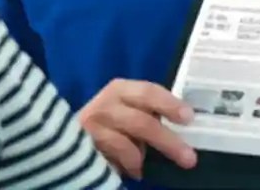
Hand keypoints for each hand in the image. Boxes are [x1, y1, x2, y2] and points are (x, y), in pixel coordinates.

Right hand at [78, 79, 197, 178]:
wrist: (71, 138)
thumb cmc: (110, 122)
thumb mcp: (129, 111)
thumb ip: (149, 113)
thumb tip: (184, 123)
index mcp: (120, 89)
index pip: (148, 91)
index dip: (169, 104)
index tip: (189, 118)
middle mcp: (104, 104)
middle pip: (141, 121)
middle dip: (167, 141)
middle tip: (189, 158)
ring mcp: (92, 126)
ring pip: (125, 143)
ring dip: (142, 156)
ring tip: (147, 166)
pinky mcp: (84, 146)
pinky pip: (111, 158)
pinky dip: (127, 164)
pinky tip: (134, 170)